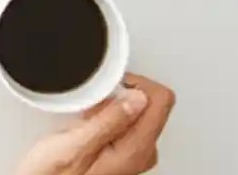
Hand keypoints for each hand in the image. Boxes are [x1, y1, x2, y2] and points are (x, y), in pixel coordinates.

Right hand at [14, 74, 175, 174]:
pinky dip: (106, 116)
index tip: (112, 86)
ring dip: (111, 106)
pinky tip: (87, 126)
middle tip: (91, 107)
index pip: (162, 100)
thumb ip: (110, 119)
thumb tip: (138, 96)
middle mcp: (141, 153)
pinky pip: (125, 123)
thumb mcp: (75, 144)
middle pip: (149, 104)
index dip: (136, 83)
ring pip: (136, 112)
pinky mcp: (122, 153)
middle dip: (120, 95)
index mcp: (136, 149)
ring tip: (85, 119)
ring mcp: (134, 154)